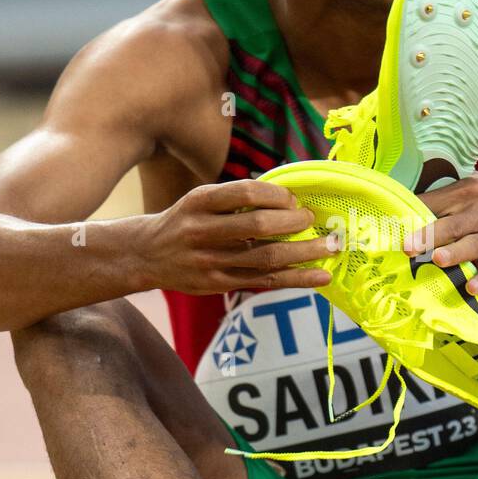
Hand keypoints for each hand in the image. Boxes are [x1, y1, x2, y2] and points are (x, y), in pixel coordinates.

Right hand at [139, 179, 337, 294]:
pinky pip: (264, 282)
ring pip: (265, 259)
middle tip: (311, 219)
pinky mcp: (219, 285)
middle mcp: (202, 231)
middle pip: (256, 227)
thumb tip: (289, 196)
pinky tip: (320, 276)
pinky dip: (296, 279)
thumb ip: (237, 198)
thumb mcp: (200, 199)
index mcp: (199, 202)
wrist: (147, 254)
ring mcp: (210, 262)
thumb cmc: (185, 220)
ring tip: (330, 247)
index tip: (293, 198)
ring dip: (304, 253)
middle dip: (292, 222)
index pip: (244, 193)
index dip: (275, 195)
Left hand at [403, 173, 477, 294]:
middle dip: (427, 236)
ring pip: (470, 247)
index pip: (435, 201)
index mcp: (469, 192)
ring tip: (438, 260)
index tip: (391, 225)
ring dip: (454, 254)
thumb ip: (452, 193)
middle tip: (407, 246)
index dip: (412, 213)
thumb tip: (414, 203)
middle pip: (449, 225)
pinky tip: (472, 288)